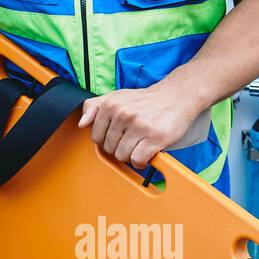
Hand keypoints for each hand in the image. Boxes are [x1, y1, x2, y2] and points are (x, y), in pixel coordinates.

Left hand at [77, 82, 204, 169]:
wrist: (177, 96)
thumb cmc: (145, 100)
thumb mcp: (116, 96)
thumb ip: (93, 107)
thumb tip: (81, 124)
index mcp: (110, 105)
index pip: (96, 137)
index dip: (107, 140)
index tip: (118, 137)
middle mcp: (122, 114)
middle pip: (109, 149)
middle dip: (119, 148)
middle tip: (132, 140)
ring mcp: (138, 126)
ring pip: (122, 156)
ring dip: (131, 156)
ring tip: (139, 146)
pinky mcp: (154, 137)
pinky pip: (138, 160)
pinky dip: (141, 162)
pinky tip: (146, 154)